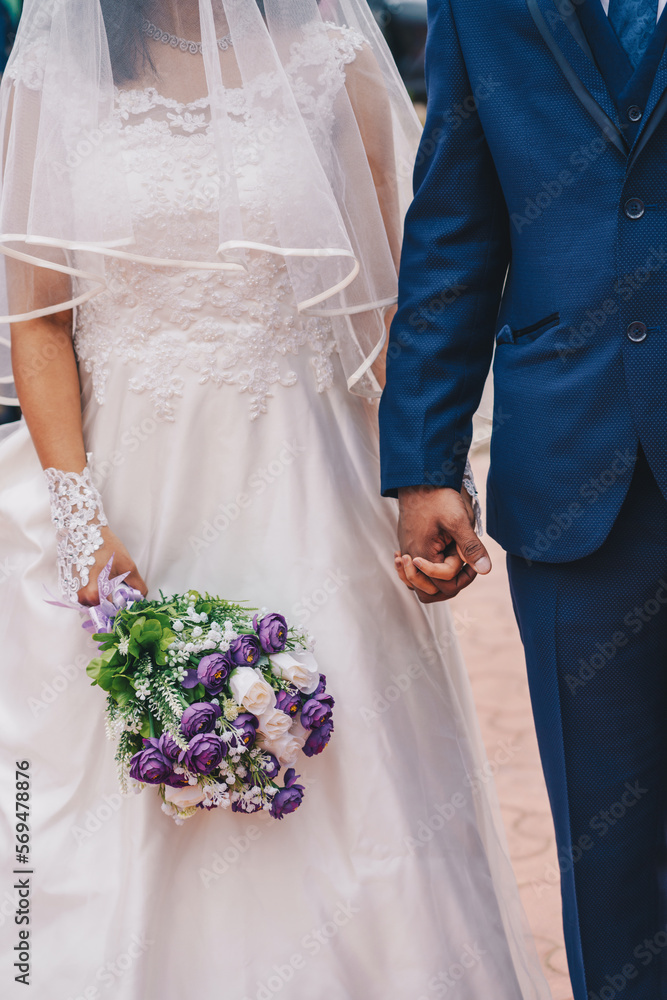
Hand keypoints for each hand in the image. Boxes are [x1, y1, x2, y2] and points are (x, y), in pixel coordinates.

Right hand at [77, 525, 147, 606]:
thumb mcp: (128, 566)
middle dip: (112, 604)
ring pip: (92, 605)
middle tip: (119, 590)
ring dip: (102, 599)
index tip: (127, 601)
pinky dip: (93, 593)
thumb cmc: (105, 546)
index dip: (122, 608)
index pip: (112, 612)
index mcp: (94, 595)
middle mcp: (80, 598)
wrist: (83, 531)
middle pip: (101, 610)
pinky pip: (84, 597)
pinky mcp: (68, 588)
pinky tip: (98, 580)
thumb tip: (141, 597)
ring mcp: (71, 594)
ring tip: (108, 583)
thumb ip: (138, 586)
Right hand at [394, 485, 491, 603]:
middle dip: (450, 582)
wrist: (418, 478)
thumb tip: (485, 570)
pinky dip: (425, 570)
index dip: (463, 575)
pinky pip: (414, 570)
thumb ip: (471, 548)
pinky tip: (438, 557)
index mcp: (422, 555)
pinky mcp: (408, 544)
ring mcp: (407, 552)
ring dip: (438, 578)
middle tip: (464, 562)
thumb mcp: (458, 521)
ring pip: (420, 583)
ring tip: (452, 560)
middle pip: (429, 591)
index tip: (470, 557)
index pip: (444, 585)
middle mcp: (411, 558)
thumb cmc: (437, 497)